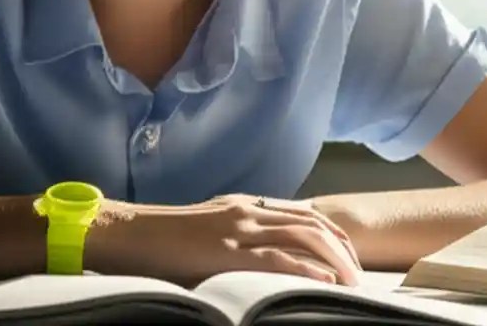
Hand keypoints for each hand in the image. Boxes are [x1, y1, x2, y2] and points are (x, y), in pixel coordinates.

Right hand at [85, 194, 363, 288]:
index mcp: (245, 205)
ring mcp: (239, 229)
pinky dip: (305, 268)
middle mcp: (248, 212)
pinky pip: (276, 257)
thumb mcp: (209, 226)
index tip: (349, 253)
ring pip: (303, 237)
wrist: (129, 233)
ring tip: (350, 281)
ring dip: (333, 259)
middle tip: (358, 273)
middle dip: (342, 248)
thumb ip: (238, 234)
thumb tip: (263, 255)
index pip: (303, 213)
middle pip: (312, 223)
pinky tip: (323, 280)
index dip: (333, 232)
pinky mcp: (226, 251)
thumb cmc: (163, 238)